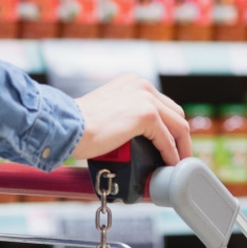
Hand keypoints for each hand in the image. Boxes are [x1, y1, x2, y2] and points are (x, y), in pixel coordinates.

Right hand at [72, 74, 191, 165]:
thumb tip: (136, 138)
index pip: (163, 105)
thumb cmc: (78, 126)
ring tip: (176, 165)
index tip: (171, 144)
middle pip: (175, 113)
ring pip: (178, 126)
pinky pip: (167, 139)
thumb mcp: (107, 112)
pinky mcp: (146, 115)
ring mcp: (145, 98)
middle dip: (179, 137)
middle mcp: (141, 85)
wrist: (66, 127)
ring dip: (180, 148)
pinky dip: (170, 155)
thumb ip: (124, 117)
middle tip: (176, 157)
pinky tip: (168, 165)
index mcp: (132, 82)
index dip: (170, 127)